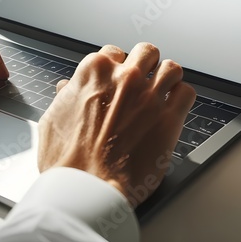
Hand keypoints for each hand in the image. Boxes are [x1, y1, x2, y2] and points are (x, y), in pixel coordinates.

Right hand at [37, 42, 195, 205]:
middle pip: (146, 52)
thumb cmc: (67, 161)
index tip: (119, 80)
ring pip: (171, 68)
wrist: (87, 189)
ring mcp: (149, 96)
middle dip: (146, 65)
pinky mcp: (169, 118)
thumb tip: (66, 89)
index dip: (117, 67)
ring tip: (165, 91)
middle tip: (145, 81)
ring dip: (168, 79)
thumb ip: (66, 98)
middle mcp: (124, 78)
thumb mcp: (53, 120)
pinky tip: (175, 108)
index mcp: (94, 72)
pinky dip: (182, 99)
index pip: (114, 52)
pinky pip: (187, 93)